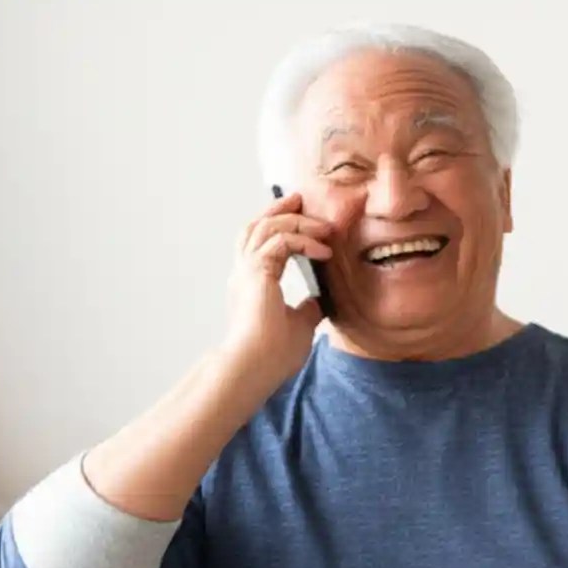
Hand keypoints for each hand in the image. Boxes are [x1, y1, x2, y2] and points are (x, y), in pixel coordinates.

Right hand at [221, 192, 334, 383]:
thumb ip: (306, 310)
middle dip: (279, 209)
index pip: (259, 244)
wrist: (253, 369)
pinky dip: (302, 240)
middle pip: (255, 227)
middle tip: (301, 199)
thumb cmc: (271, 356)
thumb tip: (320, 301)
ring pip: (265, 228)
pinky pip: (279, 242)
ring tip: (322, 224)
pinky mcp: (256, 274)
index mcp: (250, 284)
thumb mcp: (299, 326)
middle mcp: (243, 274)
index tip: (307, 222)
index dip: (280, 228)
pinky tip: (324, 250)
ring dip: (294, 220)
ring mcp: (246, 272)